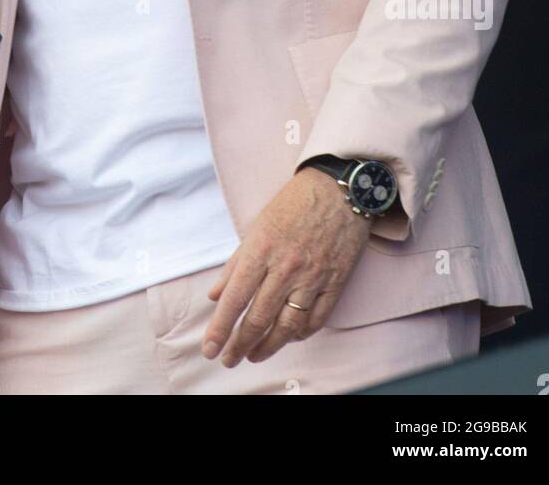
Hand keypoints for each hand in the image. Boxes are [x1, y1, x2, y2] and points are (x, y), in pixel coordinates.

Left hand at [200, 167, 372, 366]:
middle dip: (239, 345)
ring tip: (254, 355)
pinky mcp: (335, 282)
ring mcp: (313, 277)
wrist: (339, 188)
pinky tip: (289, 337)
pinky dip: (300, 333)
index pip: (235, 299)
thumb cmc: (294, 203)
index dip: (220, 329)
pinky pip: (316, 319)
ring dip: (267, 346)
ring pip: (287, 326)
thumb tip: (215, 295)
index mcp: (261, 250)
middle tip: (229, 360)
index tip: (209, 349)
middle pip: (258, 319)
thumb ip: (235, 264)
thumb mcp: (257, 227)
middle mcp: (285, 267)